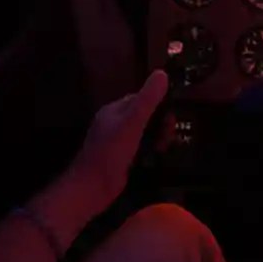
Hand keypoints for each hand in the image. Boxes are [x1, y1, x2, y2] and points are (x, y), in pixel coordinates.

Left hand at [66, 70, 169, 212]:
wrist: (92, 188)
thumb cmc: (111, 152)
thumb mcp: (132, 122)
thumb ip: (147, 99)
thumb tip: (162, 73)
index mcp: (114, 111)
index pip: (140, 98)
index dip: (157, 103)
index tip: (171, 115)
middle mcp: (114, 123)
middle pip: (144, 115)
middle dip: (160, 123)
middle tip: (169, 136)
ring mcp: (117, 142)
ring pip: (144, 132)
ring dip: (157, 137)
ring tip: (164, 148)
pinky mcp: (121, 158)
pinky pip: (141, 147)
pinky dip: (151, 149)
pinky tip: (156, 157)